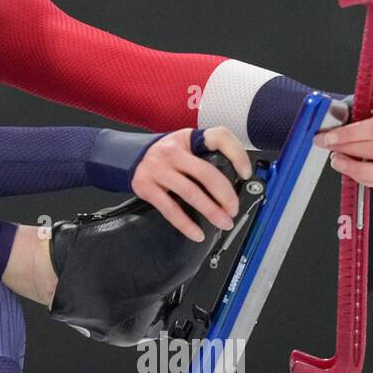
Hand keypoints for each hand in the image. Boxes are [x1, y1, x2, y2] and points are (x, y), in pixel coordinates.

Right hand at [130, 127, 252, 241]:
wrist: (128, 156)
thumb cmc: (165, 155)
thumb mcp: (184, 145)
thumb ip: (205, 157)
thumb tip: (232, 185)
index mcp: (188, 139)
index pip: (219, 138)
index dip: (237, 155)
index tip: (245, 173)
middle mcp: (172, 152)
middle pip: (206, 173)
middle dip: (225, 195)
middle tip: (233, 209)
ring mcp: (158, 169)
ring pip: (190, 193)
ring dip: (210, 211)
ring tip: (223, 223)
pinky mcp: (146, 187)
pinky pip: (170, 209)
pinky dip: (185, 224)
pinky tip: (197, 234)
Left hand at [313, 113, 372, 188]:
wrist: (365, 135)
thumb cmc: (362, 122)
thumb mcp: (353, 110)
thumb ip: (341, 111)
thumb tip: (322, 114)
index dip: (350, 134)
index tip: (328, 138)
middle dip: (347, 149)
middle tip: (326, 146)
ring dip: (354, 168)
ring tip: (336, 161)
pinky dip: (360, 178)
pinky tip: (347, 168)